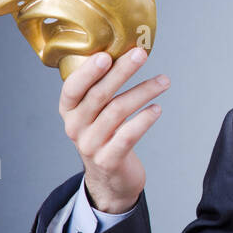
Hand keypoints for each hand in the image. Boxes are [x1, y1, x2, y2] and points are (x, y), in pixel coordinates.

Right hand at [59, 46, 170, 213]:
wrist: (108, 180)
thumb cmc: (105, 135)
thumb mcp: (95, 112)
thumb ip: (100, 87)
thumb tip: (125, 52)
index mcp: (69, 111)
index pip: (72, 88)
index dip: (88, 72)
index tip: (106, 54)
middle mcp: (75, 127)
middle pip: (98, 95)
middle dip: (122, 72)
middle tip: (141, 55)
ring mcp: (91, 145)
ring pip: (117, 112)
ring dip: (143, 92)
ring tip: (164, 81)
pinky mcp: (109, 160)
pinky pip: (128, 136)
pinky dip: (144, 120)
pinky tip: (157, 108)